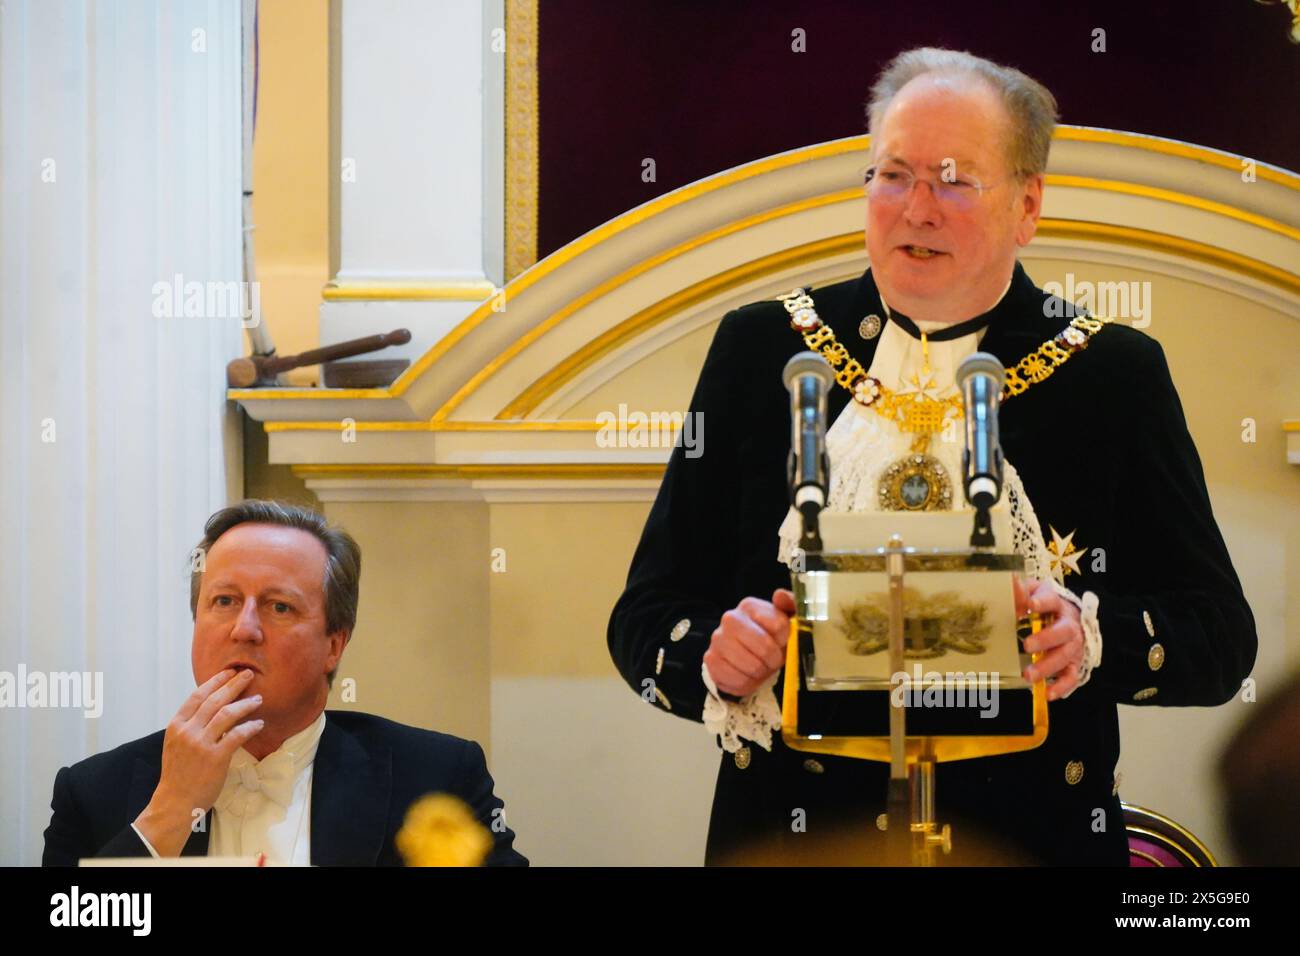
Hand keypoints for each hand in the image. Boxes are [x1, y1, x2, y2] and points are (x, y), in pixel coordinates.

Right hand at [133, 668, 263, 854]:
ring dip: (245, 704)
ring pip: (226, 714)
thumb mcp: (176, 744)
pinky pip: (236, 735)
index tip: (228, 672)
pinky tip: (259, 724)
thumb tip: (209, 708)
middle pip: (214, 700)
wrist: (174, 802)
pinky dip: (250, 727)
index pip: (197, 696)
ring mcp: (201, 744)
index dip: (215, 681)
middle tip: (248, 674)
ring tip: (258, 699)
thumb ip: (190, 726)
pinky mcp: (215, 758)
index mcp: (176, 725)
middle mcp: (187, 731)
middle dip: (233, 684)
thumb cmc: (178, 774)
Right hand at [704, 589, 794, 696]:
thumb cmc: (768, 637)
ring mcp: (717, 639)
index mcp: (750, 606)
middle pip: (764, 647)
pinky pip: (737, 680)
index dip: (785, 640)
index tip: (781, 642)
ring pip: (752, 666)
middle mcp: (730, 619)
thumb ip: (791, 603)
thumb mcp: (786, 619)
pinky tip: (747, 675)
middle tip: (772, 660)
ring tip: (760, 667)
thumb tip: (779, 595)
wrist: (745, 656)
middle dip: (773, 659)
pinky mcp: (711, 660)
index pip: (779, 626)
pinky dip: (747, 683)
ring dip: (761, 672)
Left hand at [1014, 576, 1083, 700]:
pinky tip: (1048, 694)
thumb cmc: (1046, 604)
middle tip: (1027, 645)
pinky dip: (1061, 686)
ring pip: (1065, 657)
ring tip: (1028, 675)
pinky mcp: (1075, 663)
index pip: (1051, 601)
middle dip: (1045, 640)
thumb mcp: (1035, 591)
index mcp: (1058, 604)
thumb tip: (1010, 582)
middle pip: (1062, 632)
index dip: (1042, 603)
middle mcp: (1070, 626)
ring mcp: (1074, 646)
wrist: (1069, 615)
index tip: (1030, 605)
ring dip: (1048, 667)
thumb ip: (1022, 589)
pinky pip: (1071, 677)